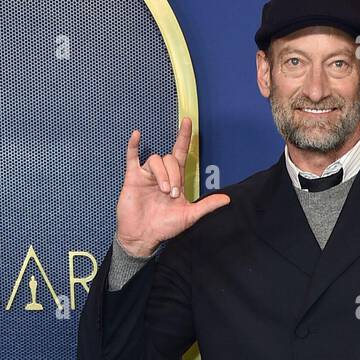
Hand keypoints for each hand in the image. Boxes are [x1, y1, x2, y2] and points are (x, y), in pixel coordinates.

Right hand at [115, 116, 229, 255]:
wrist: (143, 237)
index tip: (188, 121)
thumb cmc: (165, 227)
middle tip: (172, 194)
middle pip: (169, 160)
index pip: (181, 153)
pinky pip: (132, 157)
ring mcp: (147, 175)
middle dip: (174, 175)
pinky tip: (136, 135)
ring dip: (162, 174)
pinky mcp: (133, 178)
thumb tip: (228, 199)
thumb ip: (207, 205)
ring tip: (163, 192)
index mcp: (176, 180)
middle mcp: (162, 174)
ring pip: (155, 160)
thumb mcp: (189, 216)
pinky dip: (133, 146)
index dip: (184, 137)